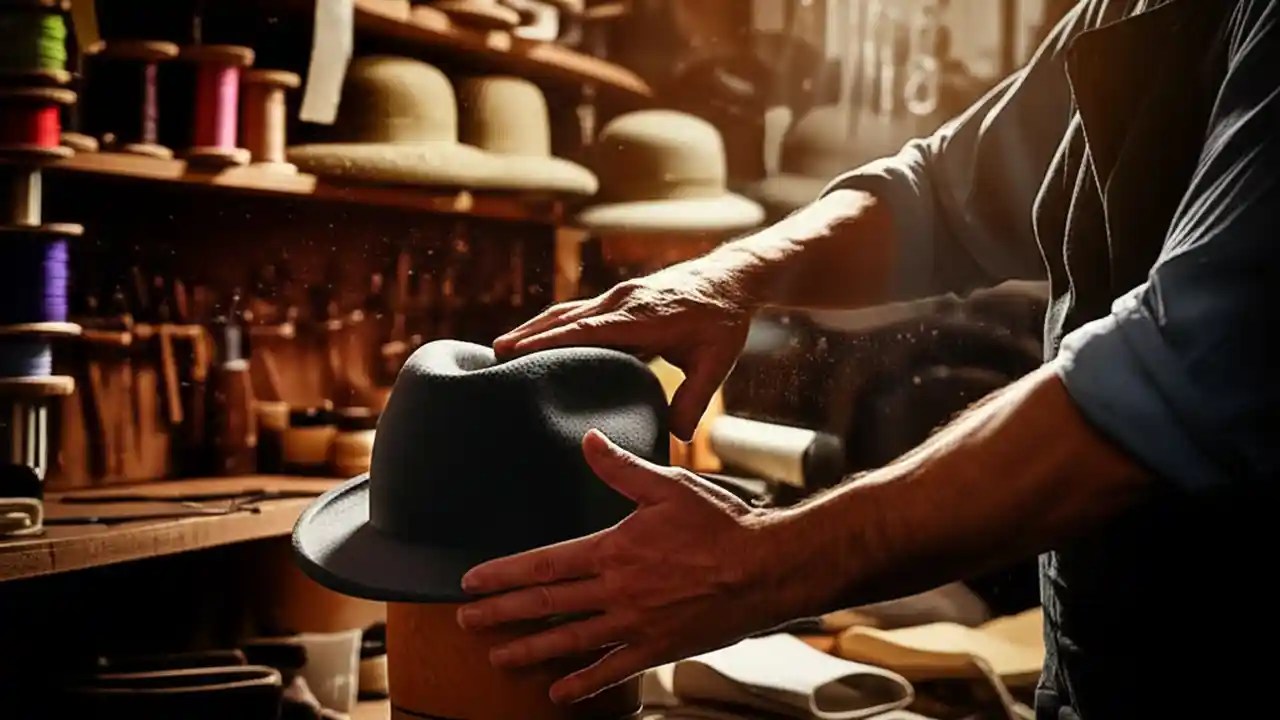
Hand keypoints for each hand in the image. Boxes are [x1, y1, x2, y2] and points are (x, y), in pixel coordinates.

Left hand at [456, 430, 811, 703]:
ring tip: (497, 656)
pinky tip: (558, 692)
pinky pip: (613, 670)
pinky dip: (583, 683)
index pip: (544, 564)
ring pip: (570, 640)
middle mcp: (617, 591)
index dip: (503, 573)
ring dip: (529, 649)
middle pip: (546, 604)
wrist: (766, 569)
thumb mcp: (669, 485)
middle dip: (502, 613)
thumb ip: (621, 468)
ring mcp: (636, 624)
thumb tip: (587, 439)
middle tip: (465, 621)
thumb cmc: (720, 523)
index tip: (470, 581)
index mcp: (614, 549)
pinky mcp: (658, 647)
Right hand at [493, 260, 753, 439]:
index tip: (518, 350)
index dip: (551, 340)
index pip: (588, 329)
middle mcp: (624, 301)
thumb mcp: (717, 362)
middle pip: (566, 317)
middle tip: (494, 354)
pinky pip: (577, 311)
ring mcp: (619, 296)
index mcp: (644, 316)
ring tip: (500, 349)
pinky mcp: (618, 298)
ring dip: (534, 327)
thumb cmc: (724, 320)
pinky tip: (533, 339)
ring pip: (567, 311)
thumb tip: (676, 437)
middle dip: (529, 334)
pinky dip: (551, 324)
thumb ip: (695, 399)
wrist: (731, 278)